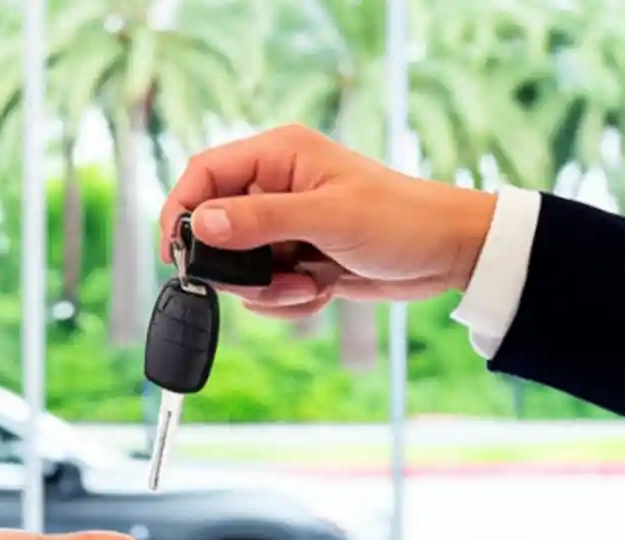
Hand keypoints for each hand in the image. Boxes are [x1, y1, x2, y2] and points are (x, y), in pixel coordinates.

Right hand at [160, 124, 496, 318]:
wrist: (449, 255)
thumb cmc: (400, 221)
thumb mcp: (330, 218)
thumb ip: (262, 220)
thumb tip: (203, 224)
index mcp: (279, 155)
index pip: (204, 173)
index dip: (182, 211)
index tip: (175, 254)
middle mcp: (276, 186)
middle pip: (217, 228)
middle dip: (237, 268)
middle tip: (268, 283)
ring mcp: (287, 225)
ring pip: (240, 267)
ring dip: (267, 289)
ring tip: (310, 286)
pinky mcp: (299, 258)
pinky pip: (267, 287)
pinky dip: (287, 300)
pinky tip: (322, 292)